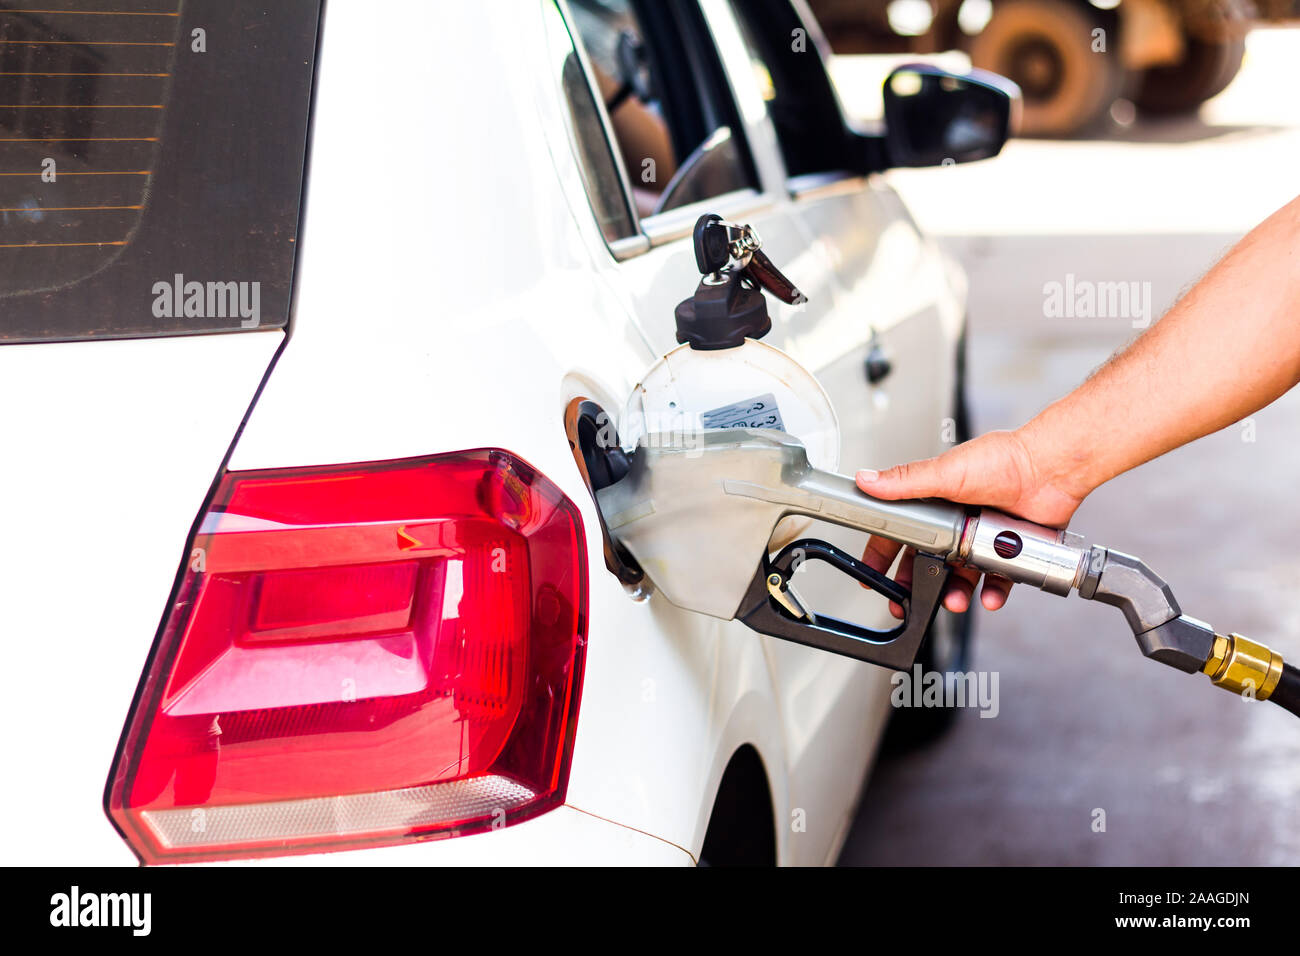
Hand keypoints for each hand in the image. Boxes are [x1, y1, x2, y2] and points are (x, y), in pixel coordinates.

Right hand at [855, 429, 1086, 616]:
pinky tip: (989, 596)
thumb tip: (867, 480)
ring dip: (955, 593)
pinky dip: (992, 592)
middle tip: (907, 602)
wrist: (1050, 469)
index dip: (883, 554)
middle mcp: (956, 521)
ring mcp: (981, 537)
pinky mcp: (1008, 550)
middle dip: (916, 585)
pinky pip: (997, 580)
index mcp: (935, 503)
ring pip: (961, 576)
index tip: (873, 574)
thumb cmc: (1003, 460)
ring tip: (955, 601)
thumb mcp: (945, 471)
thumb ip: (904, 481)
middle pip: (928, 561)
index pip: (900, 533)